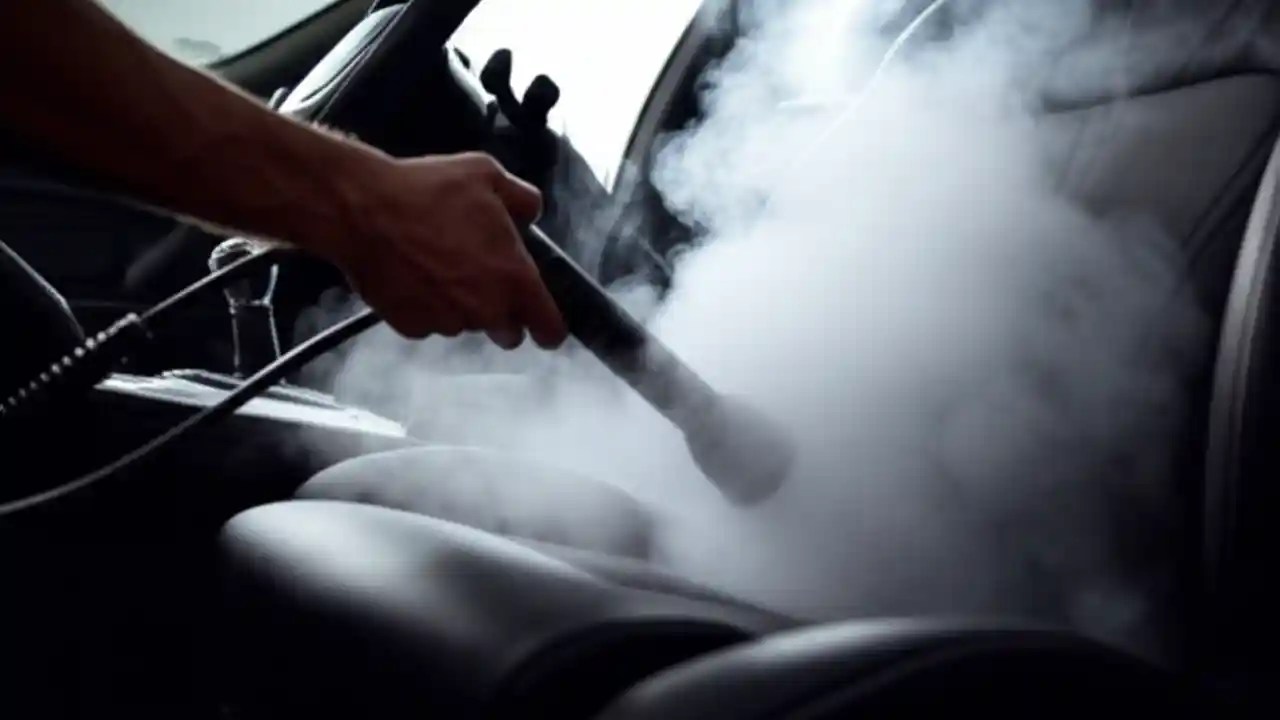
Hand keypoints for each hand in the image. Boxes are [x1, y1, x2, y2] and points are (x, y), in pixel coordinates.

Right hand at [325, 152, 567, 348]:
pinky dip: (428, 307)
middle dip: (503, 314)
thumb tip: (531, 214)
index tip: (545, 328)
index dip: (550, 329)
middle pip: (508, 334)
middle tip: (483, 278)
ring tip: (439, 263)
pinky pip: (430, 323)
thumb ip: (522, 200)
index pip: (549, 329)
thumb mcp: (487, 176)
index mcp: (513, 278)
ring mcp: (446, 322)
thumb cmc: (428, 191)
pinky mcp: (412, 327)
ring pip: (466, 325)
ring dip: (462, 306)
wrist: (361, 210)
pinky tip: (414, 274)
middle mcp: (485, 309)